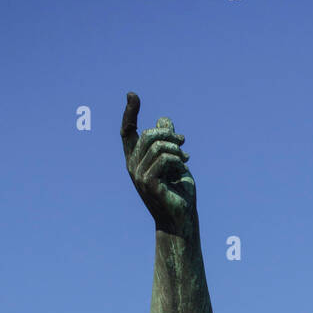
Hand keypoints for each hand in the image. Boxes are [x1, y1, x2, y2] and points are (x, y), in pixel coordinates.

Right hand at [121, 92, 195, 233]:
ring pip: (158, 147)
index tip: (132, 95)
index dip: (129, 113)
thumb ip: (168, 141)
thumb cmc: (178, 191)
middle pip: (148, 136)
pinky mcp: (149, 183)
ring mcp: (139, 176)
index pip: (127, 132)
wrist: (181, 218)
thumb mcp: (175, 161)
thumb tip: (163, 120)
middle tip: (184, 141)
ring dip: (176, 149)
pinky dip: (177, 160)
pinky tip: (184, 167)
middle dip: (169, 134)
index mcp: (136, 159)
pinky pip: (164, 159)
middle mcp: (133, 166)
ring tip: (185, 159)